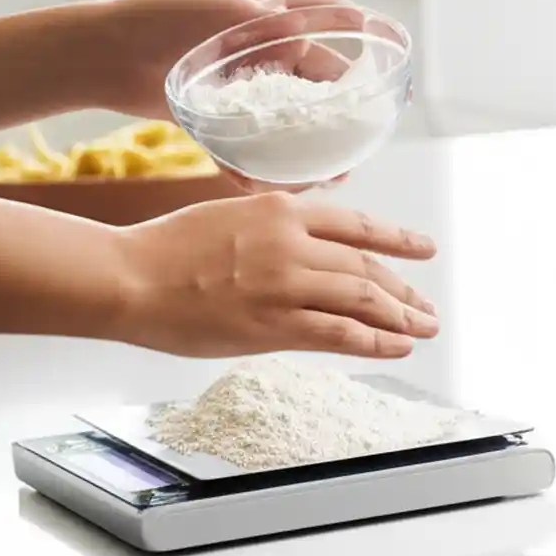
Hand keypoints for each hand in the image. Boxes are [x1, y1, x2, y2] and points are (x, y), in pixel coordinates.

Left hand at [96, 0, 356, 192]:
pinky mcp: (217, 117)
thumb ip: (246, 10)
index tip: (385, 74)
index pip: (326, 34)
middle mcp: (261, 55)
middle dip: (339, 116)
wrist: (101, 52)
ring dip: (306, 152)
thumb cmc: (151, 16)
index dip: (358, 52)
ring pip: (287, 123)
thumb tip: (287, 21)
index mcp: (267, 21)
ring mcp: (241, 89)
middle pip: (315, 87)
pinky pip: (244, 148)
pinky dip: (252, 169)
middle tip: (358, 146)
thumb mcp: (201, 4)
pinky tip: (260, 190)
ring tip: (325, 178)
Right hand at [115, 192, 438, 358]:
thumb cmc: (168, 248)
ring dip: (401, 316)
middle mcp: (293, 243)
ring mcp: (286, 284)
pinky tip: (396, 345)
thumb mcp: (231, 213)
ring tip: (424, 328)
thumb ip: (277, 224)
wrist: (128, 277)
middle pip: (367, 266)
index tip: (424, 248)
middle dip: (405, 288)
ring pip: (363, 298)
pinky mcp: (274, 325)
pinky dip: (375, 340)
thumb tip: (311, 239)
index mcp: (282, 210)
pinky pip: (339, 333)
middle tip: (427, 305)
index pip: (358, 224)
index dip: (397, 239)